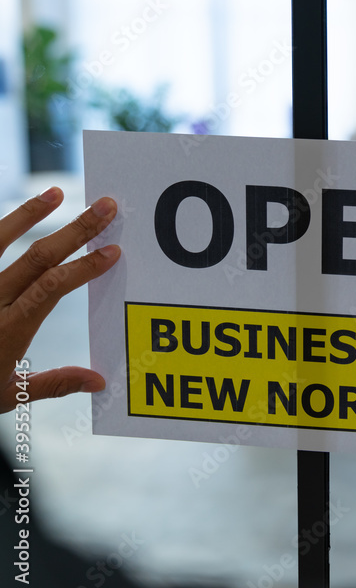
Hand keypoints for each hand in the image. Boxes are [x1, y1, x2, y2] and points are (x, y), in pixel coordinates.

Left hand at [0, 188, 120, 413]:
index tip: (111, 250)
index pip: (52, 288)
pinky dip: (0, 226)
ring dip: (30, 213)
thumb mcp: (6, 395)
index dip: (85, 266)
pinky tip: (15, 211)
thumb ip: (52, 384)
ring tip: (56, 192)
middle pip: (37, 257)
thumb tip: (99, 381)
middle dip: (76, 230)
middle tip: (104, 207)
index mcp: (6, 331)